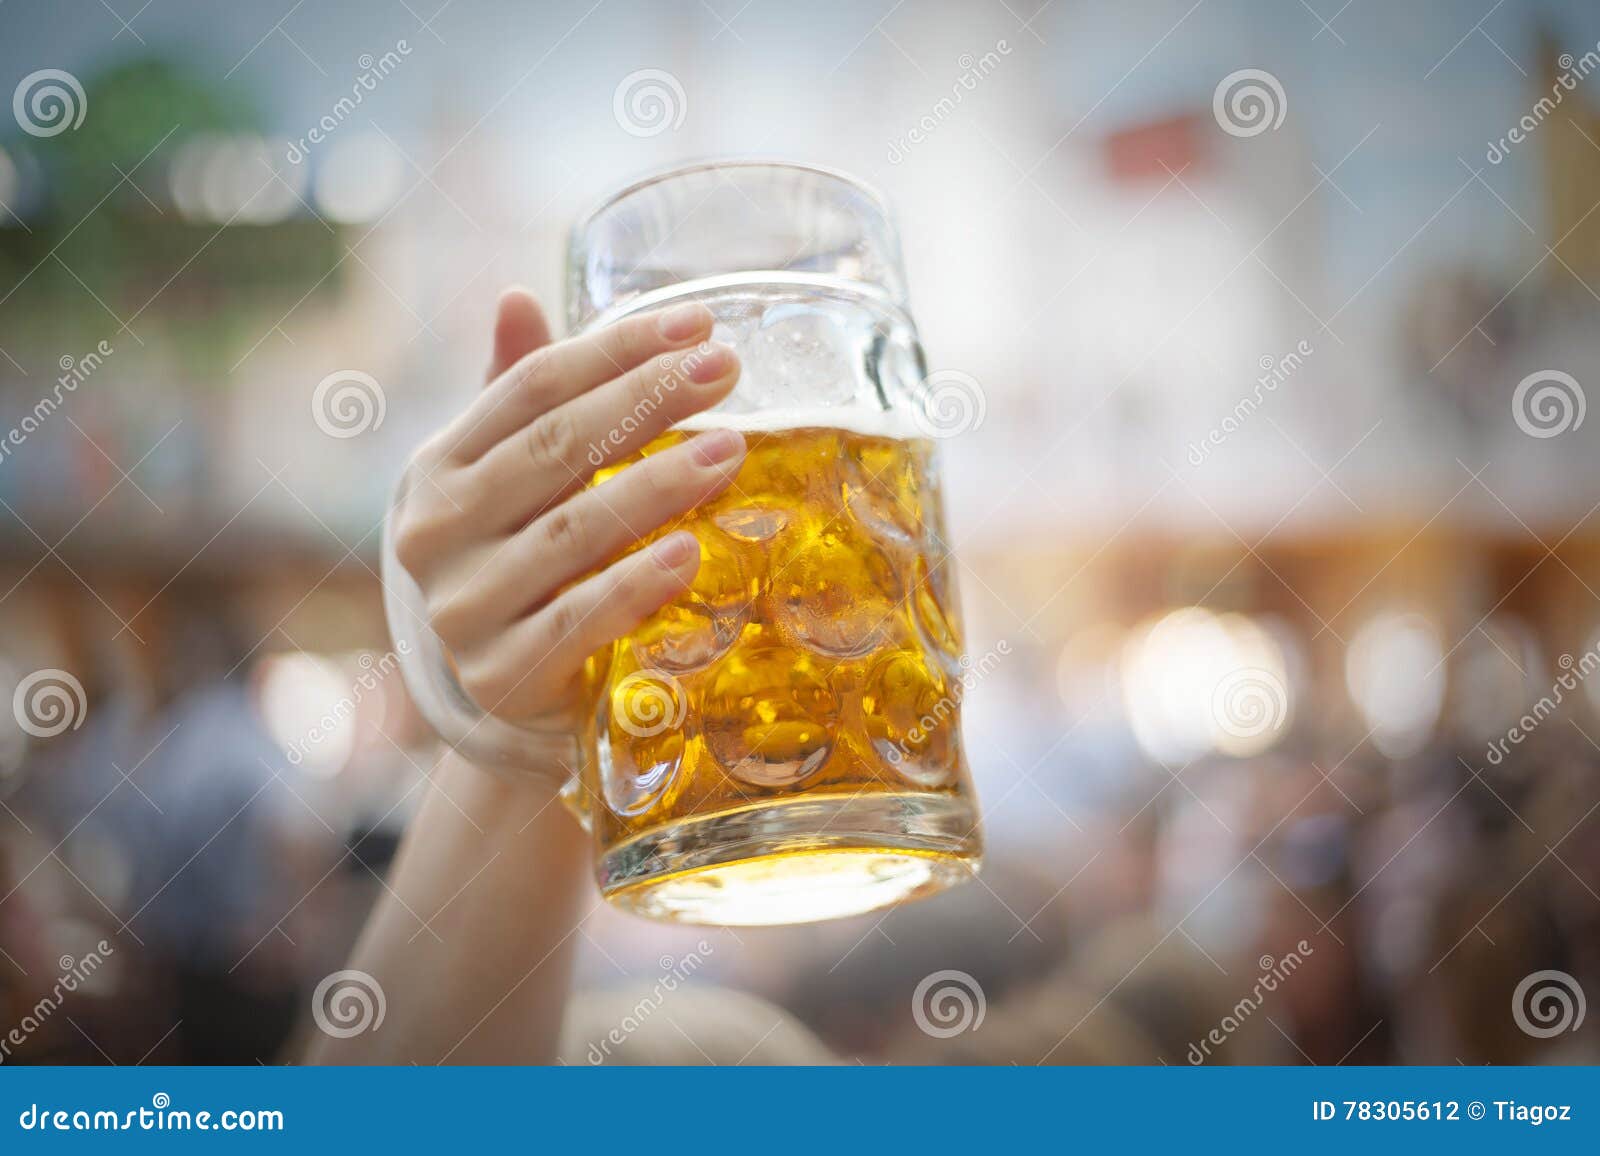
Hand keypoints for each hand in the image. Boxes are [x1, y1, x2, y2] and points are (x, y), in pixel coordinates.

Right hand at [390, 288, 745, 776]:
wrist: (508, 705)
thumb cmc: (523, 570)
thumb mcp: (510, 483)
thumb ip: (518, 400)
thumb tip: (515, 297)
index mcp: (437, 469)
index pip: (530, 387)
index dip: (615, 350)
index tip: (699, 325)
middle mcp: (434, 533)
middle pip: (553, 447)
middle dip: (648, 401)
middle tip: (728, 370)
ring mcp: (463, 609)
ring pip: (570, 531)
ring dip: (657, 485)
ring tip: (731, 449)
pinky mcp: (503, 677)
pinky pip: (578, 622)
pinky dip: (634, 586)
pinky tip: (690, 553)